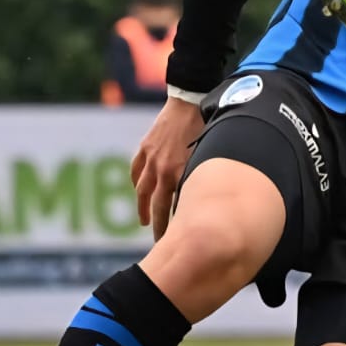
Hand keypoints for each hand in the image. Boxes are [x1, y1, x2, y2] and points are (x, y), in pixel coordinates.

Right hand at [131, 99, 205, 239]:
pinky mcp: (145, 147)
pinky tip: (138, 189)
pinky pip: (136, 169)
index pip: (171, 209)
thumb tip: (205, 201)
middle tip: (158, 243)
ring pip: (141, 189)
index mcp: (179, 173)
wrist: (190, 102)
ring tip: (144, 220)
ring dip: (142, 207)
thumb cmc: (206, 128)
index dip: (170, 228)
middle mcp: (162, 169)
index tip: (172, 242)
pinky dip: (136, 181)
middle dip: (156, 225)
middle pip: (154, 205)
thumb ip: (202, 178)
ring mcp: (151, 158)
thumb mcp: (209, 156)